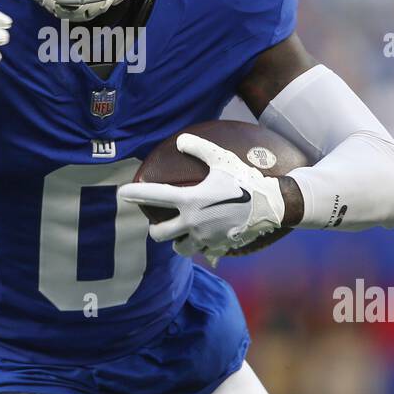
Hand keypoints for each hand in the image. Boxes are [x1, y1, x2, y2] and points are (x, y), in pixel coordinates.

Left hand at [119, 133, 286, 262]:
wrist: (272, 205)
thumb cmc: (245, 179)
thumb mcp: (221, 159)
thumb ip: (198, 148)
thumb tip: (179, 141)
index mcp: (190, 201)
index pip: (154, 197)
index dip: (135, 194)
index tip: (122, 194)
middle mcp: (193, 223)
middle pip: (159, 234)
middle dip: (155, 229)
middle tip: (157, 223)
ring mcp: (205, 239)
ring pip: (180, 248)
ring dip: (178, 241)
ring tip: (182, 233)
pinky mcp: (219, 248)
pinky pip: (203, 252)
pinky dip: (201, 246)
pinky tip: (206, 237)